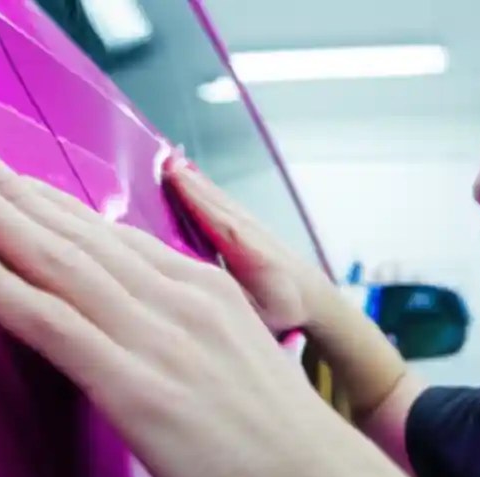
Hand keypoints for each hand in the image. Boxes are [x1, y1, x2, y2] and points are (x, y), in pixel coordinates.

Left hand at [0, 149, 392, 476]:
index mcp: (208, 292)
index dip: (57, 207)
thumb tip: (149, 335)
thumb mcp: (244, 366)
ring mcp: (157, 338)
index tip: (16, 185)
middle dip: (15, 192)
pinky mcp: (134, 385)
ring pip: (56, 260)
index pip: (117, 237)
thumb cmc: (288, 452)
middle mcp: (180, 299)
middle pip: (80, 233)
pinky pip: (46, 318)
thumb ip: (195, 337)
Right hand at [164, 158, 333, 335]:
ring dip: (198, 182)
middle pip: (218, 203)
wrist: (315, 298)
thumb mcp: (257, 312)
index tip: (172, 175)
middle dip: (191, 182)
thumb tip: (198, 280)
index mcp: (249, 254)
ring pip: (222, 200)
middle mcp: (251, 232)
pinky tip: (195, 181)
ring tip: (174, 162)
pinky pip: (226, 205)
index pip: (218, 220)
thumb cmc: (282, 310)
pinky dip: (208, 190)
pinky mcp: (253, 228)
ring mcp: (253, 227)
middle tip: (164, 160)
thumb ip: (231, 297)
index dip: (195, 197)